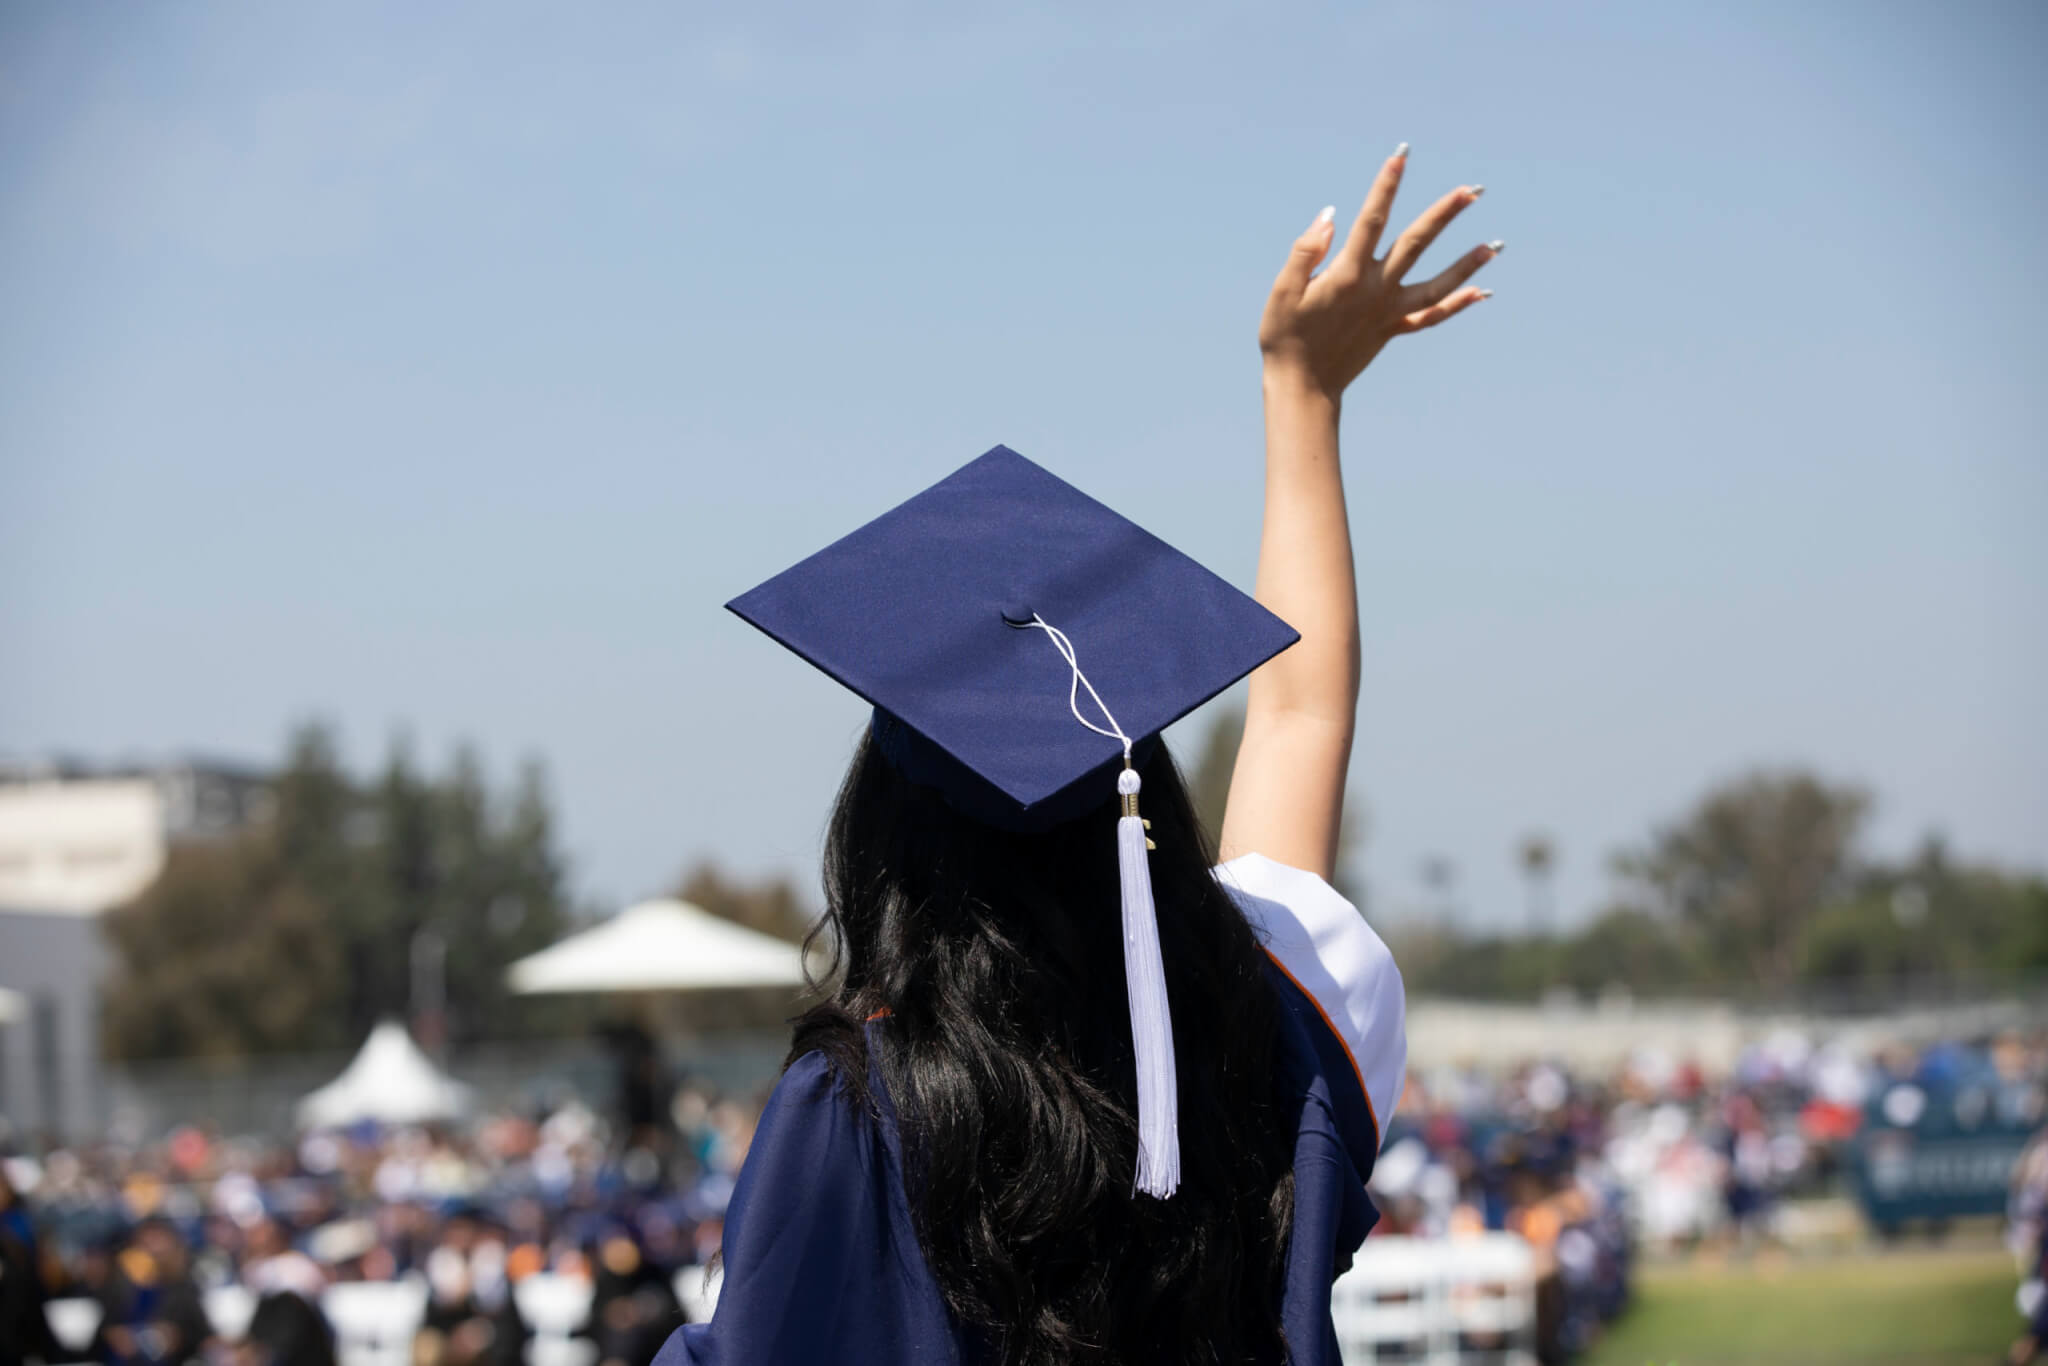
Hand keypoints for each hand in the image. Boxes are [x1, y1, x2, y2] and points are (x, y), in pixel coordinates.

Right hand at [1259, 144, 1497, 401]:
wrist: (1301, 388)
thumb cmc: (1284, 337)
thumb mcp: (1282, 291)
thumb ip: (1306, 251)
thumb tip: (1332, 216)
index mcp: (1347, 275)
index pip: (1371, 220)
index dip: (1386, 186)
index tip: (1401, 156)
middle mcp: (1375, 290)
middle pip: (1417, 243)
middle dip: (1445, 214)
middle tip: (1473, 190)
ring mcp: (1388, 312)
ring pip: (1436, 283)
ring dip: (1466, 263)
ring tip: (1495, 245)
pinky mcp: (1392, 330)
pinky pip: (1430, 317)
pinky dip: (1456, 304)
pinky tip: (1481, 292)